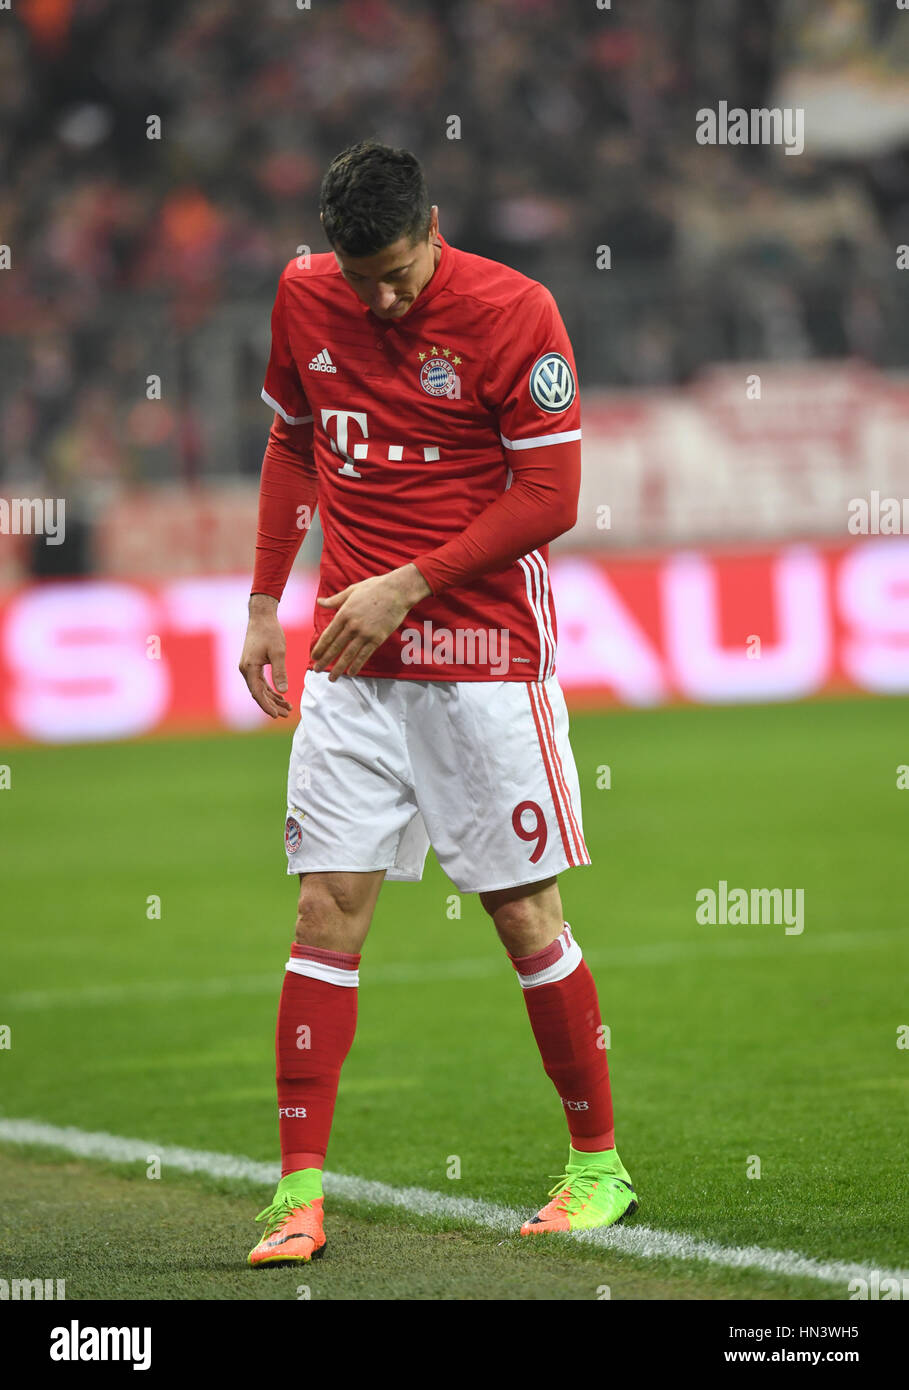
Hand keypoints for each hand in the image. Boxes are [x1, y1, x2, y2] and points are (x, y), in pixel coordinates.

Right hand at [239, 594, 292, 717]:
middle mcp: (246, 670)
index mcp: (249, 668)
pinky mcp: (253, 665)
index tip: (276, 715)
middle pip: (258, 693)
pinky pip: (261, 682)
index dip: (267, 706)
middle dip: (272, 705)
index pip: (257, 693)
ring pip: (260, 689)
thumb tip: (283, 691)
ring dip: (273, 699)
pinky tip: (282, 696)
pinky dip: (271, 690)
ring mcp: (249, 668)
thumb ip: (280, 672)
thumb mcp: (278, 652)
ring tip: (287, 708)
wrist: (261, 617)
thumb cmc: (270, 632)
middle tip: (286, 715)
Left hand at [312, 563, 430, 680]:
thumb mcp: (351, 591)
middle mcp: (352, 626)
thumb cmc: (375, 587)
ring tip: (332, 678)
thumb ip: (334, 600)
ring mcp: (365, 633)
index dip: (320, 648)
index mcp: (343, 614)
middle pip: (335, 647)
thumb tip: (319, 602)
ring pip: (348, 655)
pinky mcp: (377, 638)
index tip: (313, 657)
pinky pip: (365, 655)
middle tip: (317, 670)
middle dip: (325, 661)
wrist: (397, 590)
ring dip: (338, 668)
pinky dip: (357, 665)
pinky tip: (351, 673)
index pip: (328, 635)